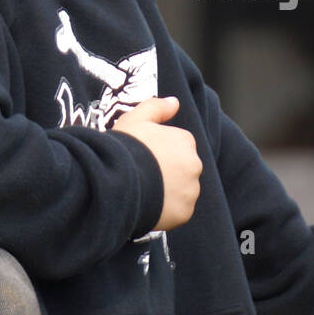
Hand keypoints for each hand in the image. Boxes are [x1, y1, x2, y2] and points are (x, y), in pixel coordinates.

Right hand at [112, 95, 201, 231]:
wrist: (119, 180)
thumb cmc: (125, 147)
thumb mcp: (135, 118)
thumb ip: (156, 107)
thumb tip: (175, 102)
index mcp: (185, 140)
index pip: (176, 146)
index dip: (157, 151)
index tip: (142, 155)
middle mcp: (194, 164)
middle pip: (181, 169)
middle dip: (166, 172)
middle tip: (142, 173)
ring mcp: (191, 190)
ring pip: (181, 191)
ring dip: (168, 192)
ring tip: (143, 189)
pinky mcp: (185, 212)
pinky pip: (178, 211)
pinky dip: (166, 210)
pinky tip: (148, 204)